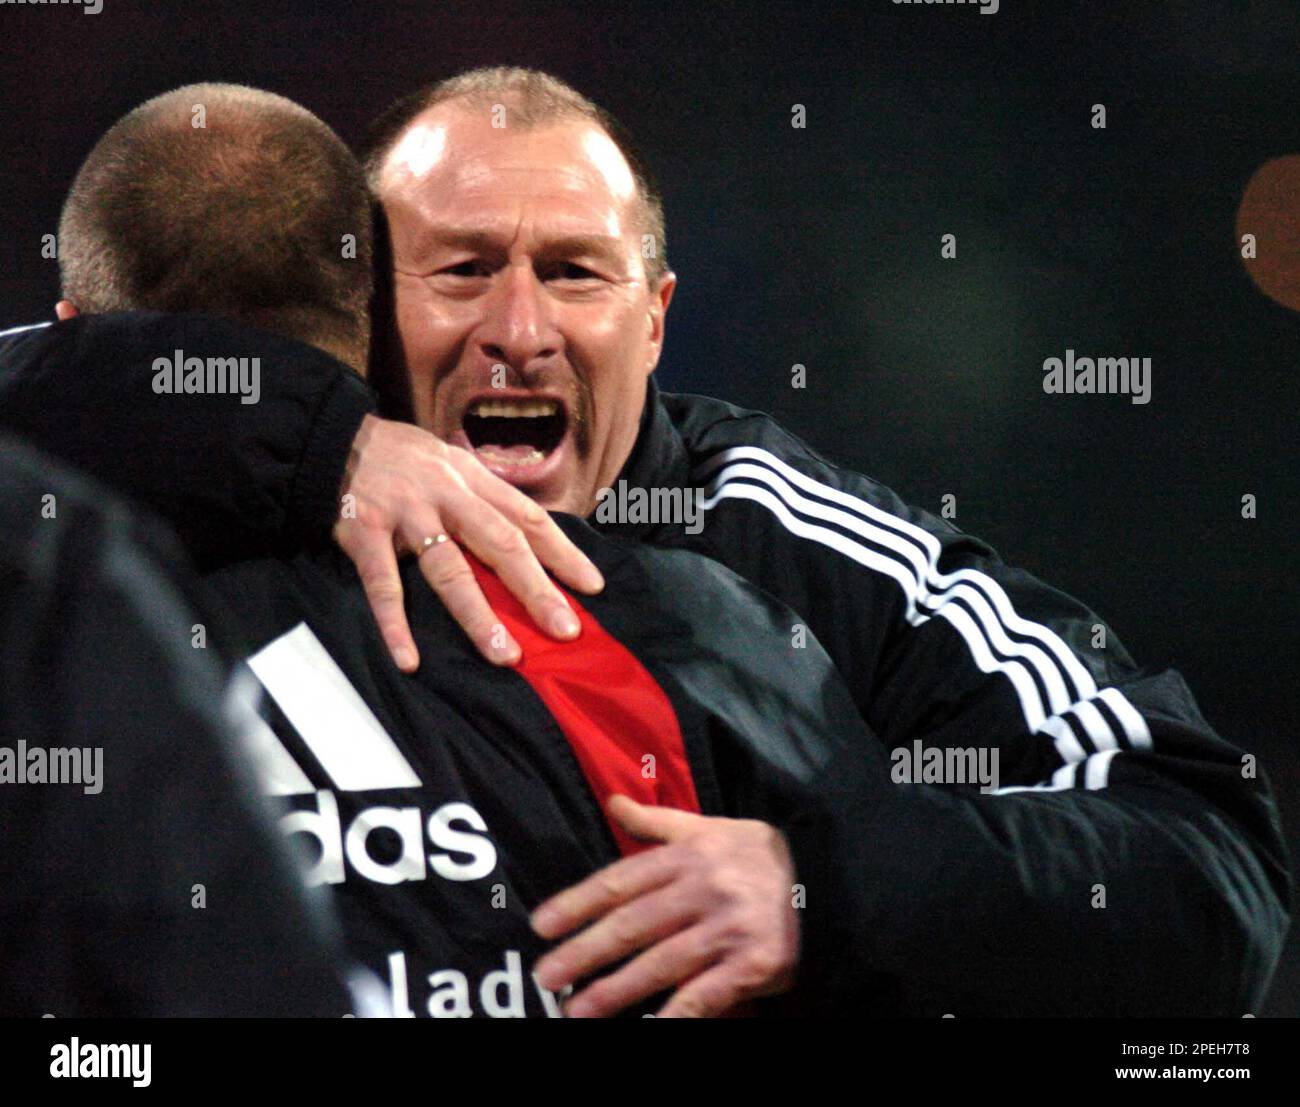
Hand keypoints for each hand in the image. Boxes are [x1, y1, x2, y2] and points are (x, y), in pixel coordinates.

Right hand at [334, 414, 603, 670]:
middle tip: (565, 628)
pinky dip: (394, 624)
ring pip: (449, 569)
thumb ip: (483, 498)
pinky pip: (382, 585)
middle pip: (501, 543)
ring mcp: (406, 515)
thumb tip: (528, 538)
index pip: (527, 516)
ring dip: (478, 616)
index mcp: (471, 478)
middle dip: (536, 588)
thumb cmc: (399, 458)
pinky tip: (409, 659)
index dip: (562, 551)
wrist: (329, 436)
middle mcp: (446, 494)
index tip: (591, 585)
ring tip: (505, 654)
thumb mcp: (448, 463)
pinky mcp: (365, 532)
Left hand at [530, 795, 798, 1017]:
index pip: (621, 881)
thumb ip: (657, 823)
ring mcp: (728, 928)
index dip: (578, 903)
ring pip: (661, 962)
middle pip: (633, 924)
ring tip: (577, 1010)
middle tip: (546, 975)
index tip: (542, 925)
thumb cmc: (756, 856)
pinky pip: (706, 994)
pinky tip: (650, 1028)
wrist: (827, 880)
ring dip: (616, 990)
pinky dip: (676, 1014)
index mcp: (688, 855)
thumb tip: (613, 801)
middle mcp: (704, 889)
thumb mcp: (708, 828)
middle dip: (585, 952)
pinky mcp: (753, 963)